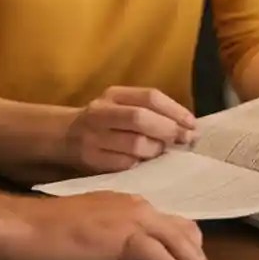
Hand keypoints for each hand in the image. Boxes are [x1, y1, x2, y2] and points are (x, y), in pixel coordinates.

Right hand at [2, 192, 208, 259]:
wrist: (22, 228)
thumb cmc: (46, 233)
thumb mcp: (89, 232)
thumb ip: (114, 240)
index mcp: (125, 203)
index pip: (166, 219)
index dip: (181, 240)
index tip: (187, 257)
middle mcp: (134, 206)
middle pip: (181, 227)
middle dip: (194, 250)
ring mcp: (130, 220)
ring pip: (178, 239)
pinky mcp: (124, 239)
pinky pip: (160, 256)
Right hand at [65, 87, 196, 173]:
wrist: (65, 136)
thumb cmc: (107, 122)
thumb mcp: (123, 107)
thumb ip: (151, 112)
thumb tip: (188, 127)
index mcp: (114, 95)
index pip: (150, 97)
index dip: (175, 111)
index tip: (193, 125)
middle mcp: (101, 112)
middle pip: (141, 118)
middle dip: (168, 130)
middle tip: (184, 141)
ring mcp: (94, 136)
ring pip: (135, 144)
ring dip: (155, 150)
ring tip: (161, 152)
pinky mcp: (92, 159)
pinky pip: (125, 164)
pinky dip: (141, 165)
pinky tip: (145, 163)